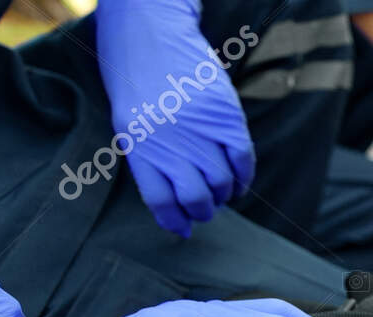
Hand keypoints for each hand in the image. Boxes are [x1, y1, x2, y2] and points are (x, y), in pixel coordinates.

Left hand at [95, 0, 254, 236]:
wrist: (150, 32)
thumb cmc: (136, 83)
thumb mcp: (130, 125)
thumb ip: (149, 163)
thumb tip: (176, 212)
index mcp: (139, 146)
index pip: (161, 201)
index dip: (175, 221)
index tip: (183, 228)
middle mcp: (169, 140)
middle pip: (195, 197)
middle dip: (203, 211)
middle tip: (206, 210)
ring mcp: (199, 127)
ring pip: (221, 182)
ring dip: (224, 194)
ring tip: (221, 191)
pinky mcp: (225, 114)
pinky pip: (242, 159)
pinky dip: (243, 177)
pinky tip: (237, 180)